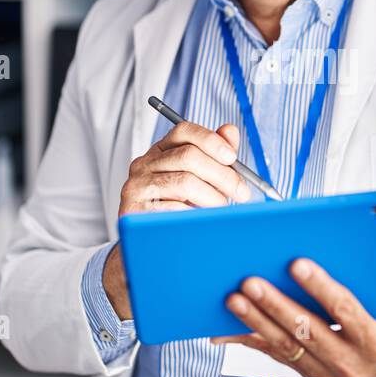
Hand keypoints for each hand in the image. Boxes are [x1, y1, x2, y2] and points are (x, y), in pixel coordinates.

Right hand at [104, 120, 250, 319]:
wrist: (148, 245)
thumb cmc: (179, 209)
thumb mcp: (198, 179)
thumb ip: (214, 155)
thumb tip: (230, 131)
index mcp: (160, 151)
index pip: (183, 131)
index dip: (211, 140)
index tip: (232, 157)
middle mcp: (143, 164)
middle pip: (188, 156)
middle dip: (223, 175)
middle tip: (241, 193)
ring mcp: (136, 186)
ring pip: (184, 181)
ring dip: (212, 197)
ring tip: (221, 209)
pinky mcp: (133, 210)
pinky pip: (173, 209)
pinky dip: (194, 214)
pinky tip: (201, 220)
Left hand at [212, 247, 375, 376]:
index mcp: (375, 341)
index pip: (343, 310)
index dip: (319, 288)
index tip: (296, 264)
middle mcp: (350, 362)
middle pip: (306, 330)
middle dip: (276, 306)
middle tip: (250, 282)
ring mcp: (328, 374)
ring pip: (286, 346)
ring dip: (257, 323)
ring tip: (233, 300)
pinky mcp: (312, 375)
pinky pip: (278, 356)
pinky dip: (252, 341)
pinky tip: (226, 329)